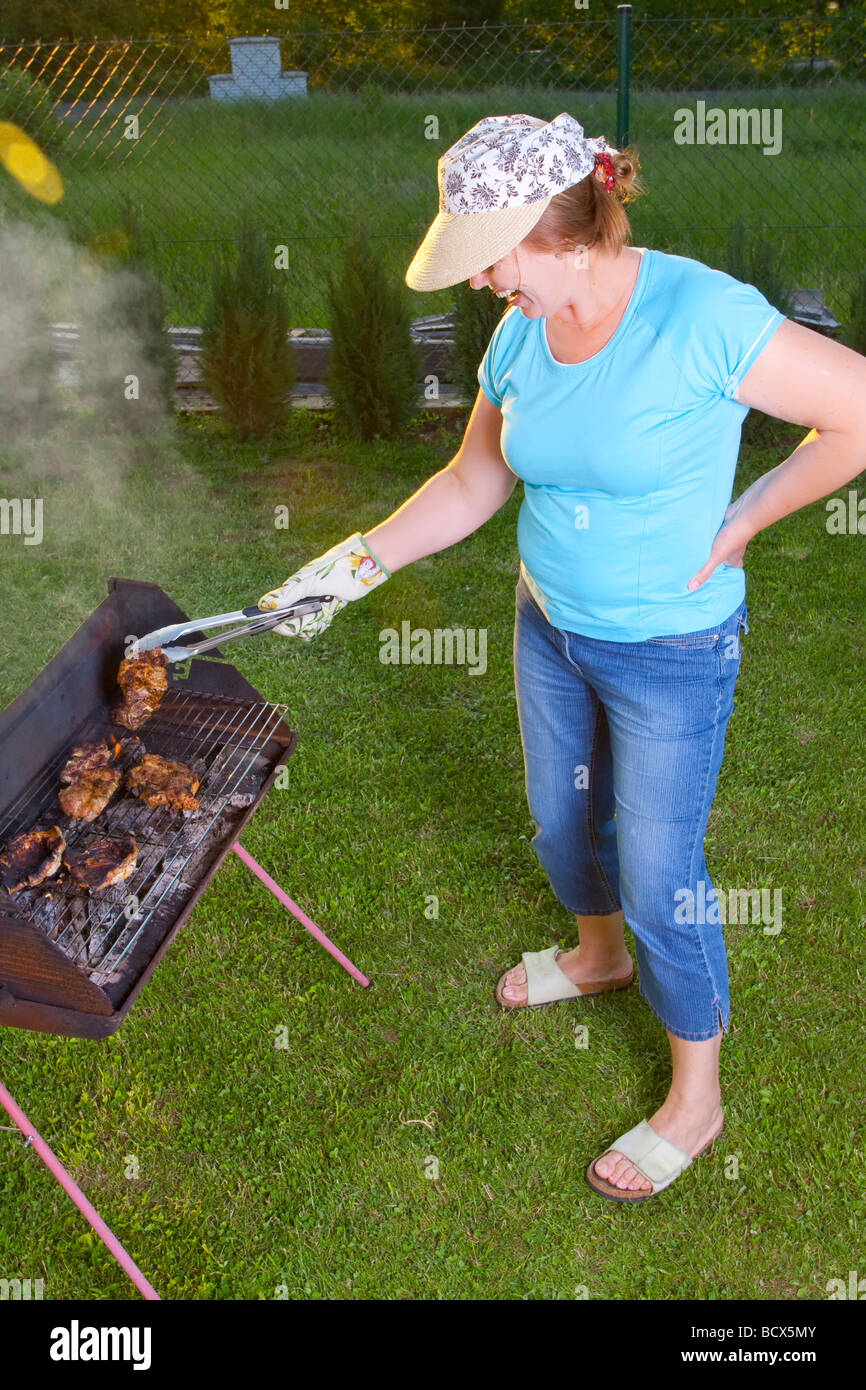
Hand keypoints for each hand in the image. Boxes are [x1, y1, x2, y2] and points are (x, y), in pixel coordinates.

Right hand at [259, 532, 389, 638]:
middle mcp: (299, 601)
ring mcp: (311, 607)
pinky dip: (323, 622)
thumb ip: (287, 595)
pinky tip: (330, 610)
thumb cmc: (332, 569)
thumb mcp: (308, 582)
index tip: (280, 625)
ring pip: (305, 628)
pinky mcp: (324, 611)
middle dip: (301, 623)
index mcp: (291, 592)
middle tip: (315, 610)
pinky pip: (317, 626)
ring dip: (315, 622)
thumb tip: (264, 605)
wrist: (358, 569)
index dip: (277, 623)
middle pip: (292, 625)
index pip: (276, 615)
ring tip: (325, 607)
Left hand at [687, 502, 753, 591]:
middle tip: (699, 570)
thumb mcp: (716, 557)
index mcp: (733, 559)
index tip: (715, 582)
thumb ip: (705, 571)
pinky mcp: (722, 526)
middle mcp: (731, 549)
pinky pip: (714, 533)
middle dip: (713, 563)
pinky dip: (707, 536)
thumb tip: (692, 588)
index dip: (725, 576)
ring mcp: (727, 537)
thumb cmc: (733, 537)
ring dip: (709, 549)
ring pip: (717, 546)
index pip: (731, 571)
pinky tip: (695, 538)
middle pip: (723, 559)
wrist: (743, 513)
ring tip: (693, 555)